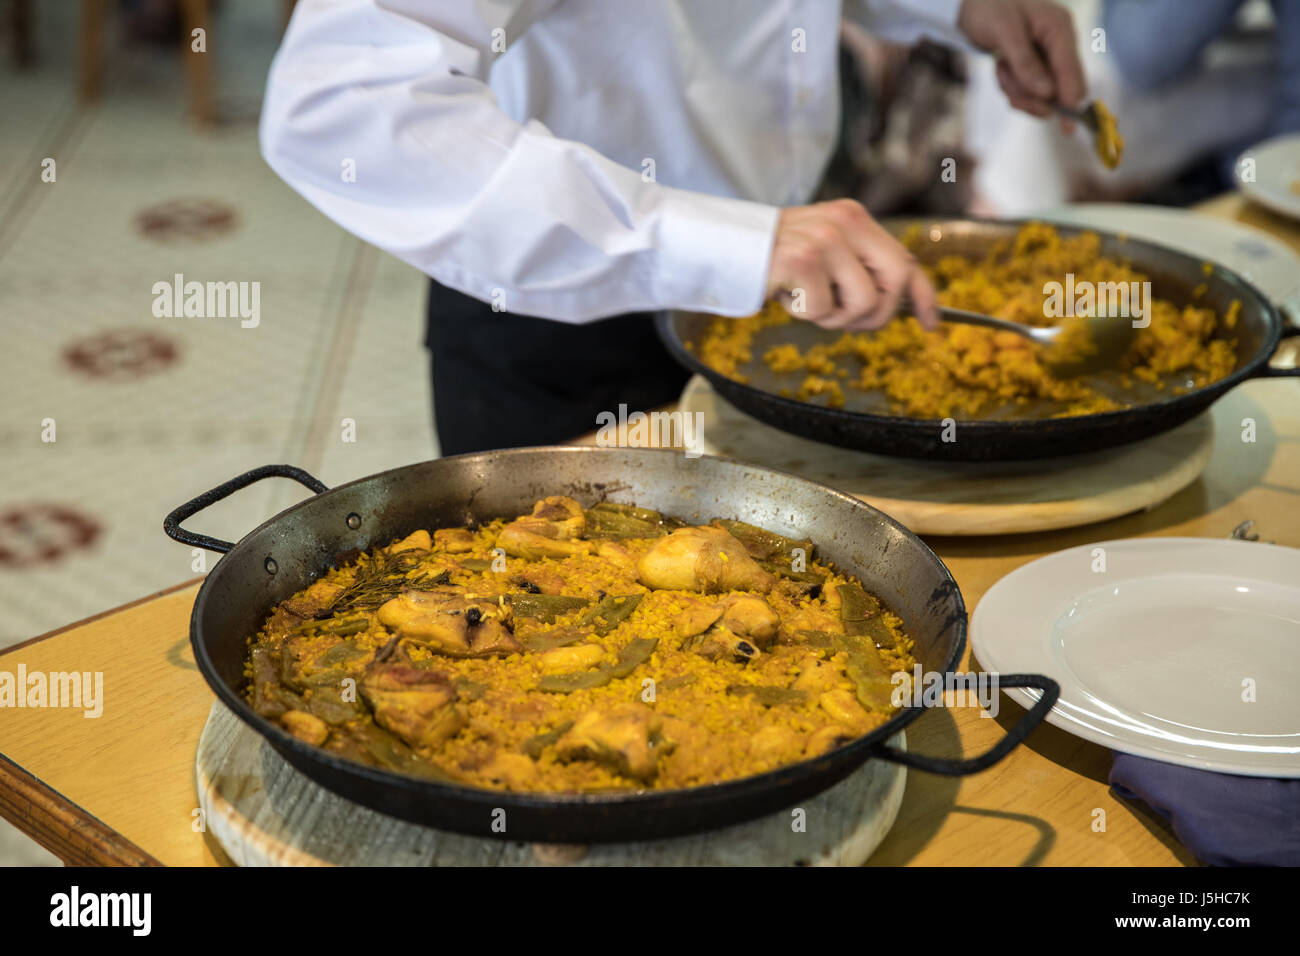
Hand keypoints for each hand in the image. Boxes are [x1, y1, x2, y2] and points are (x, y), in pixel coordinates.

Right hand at [765, 199, 938, 330]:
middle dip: (878, 315)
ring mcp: (825, 240)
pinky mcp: (802, 261)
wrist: (723, 246)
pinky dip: (804, 315)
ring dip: (835, 318)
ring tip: (806, 302)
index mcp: (855, 218)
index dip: (924, 296)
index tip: (932, 323)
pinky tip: (785, 296)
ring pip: (863, 303)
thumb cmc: (773, 259)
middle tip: (846, 320)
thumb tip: (895, 305)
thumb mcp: (823, 253)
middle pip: (896, 282)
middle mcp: (845, 223)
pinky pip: (823, 310)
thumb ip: (857, 268)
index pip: (906, 260)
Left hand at [958, 0, 1085, 131]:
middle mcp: (1059, 43)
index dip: (1070, 99)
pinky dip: (1011, 88)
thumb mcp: (1005, 32)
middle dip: (1033, 97)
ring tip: (1001, 69)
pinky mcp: (1035, 67)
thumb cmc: (989, 8)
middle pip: (1060, 88)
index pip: (1071, 70)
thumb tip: (1047, 94)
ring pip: (1041, 95)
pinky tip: (1001, 69)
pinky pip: (1027, 91)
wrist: (970, 4)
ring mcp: (1048, 57)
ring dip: (1017, 91)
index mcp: (1059, 28)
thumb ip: (1025, 63)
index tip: (1068, 127)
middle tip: (1013, 97)